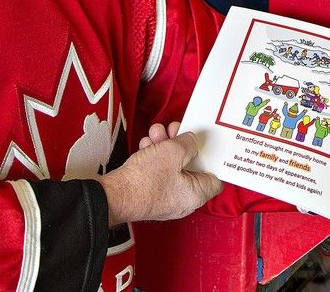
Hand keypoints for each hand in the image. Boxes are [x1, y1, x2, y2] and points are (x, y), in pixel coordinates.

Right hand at [97, 123, 221, 226]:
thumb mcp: (173, 152)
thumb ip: (188, 143)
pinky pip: (158, 172)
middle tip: (175, 131)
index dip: (211, 159)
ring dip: (164, 147)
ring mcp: (165, 198)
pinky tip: (146, 146)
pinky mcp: (149, 193)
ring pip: (172, 166)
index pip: (215, 179)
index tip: (206, 144)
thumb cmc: (145, 181)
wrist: (114, 195)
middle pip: (190, 166)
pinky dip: (153, 157)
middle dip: (181, 145)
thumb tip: (192, 141)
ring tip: (156, 134)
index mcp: (196, 194)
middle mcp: (183, 199)